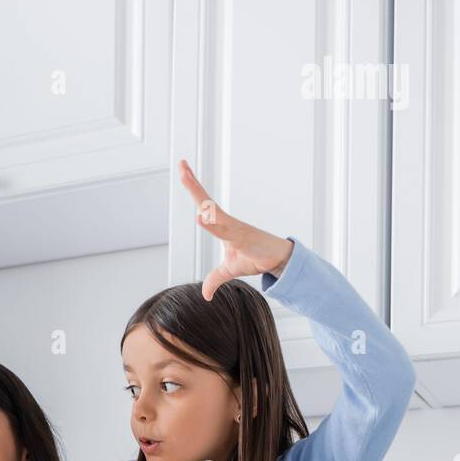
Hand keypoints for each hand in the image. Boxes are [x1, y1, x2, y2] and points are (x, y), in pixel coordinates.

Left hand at [179, 158, 293, 300]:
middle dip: (193, 184)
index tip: (183, 170)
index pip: (203, 206)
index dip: (193, 189)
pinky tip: (200, 217)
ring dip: (199, 198)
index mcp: (222, 225)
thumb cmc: (255, 257)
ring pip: (213, 212)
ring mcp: (235, 228)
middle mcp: (227, 222)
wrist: (278, 260)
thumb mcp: (229, 271)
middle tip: (181, 166)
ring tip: (186, 181)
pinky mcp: (243, 236)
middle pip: (206, 201)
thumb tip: (205, 295)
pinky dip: (212, 223)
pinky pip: (225, 229)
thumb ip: (215, 279)